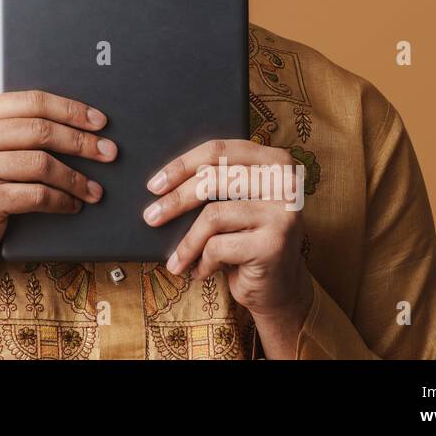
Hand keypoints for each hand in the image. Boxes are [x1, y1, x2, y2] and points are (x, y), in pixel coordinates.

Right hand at [0, 89, 118, 274]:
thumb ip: (16, 129)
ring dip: (75, 178)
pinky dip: (62, 200)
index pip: (31, 101)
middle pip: (39, 130)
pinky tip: (74, 205)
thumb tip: (78, 122)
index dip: (70, 109)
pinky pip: (36, 195)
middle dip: (81, 142)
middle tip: (109, 152)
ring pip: (41, 164)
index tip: (99, 121)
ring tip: (95, 189)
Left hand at [142, 139, 312, 355]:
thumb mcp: (237, 203)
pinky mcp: (274, 244)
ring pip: (213, 215)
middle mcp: (285, 182)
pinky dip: (203, 262)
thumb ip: (215, 181)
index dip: (182, 165)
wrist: (280, 285)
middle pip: (213, 179)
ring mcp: (283, 212)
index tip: (155, 183)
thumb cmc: (248, 238)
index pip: (219, 151)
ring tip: (176, 258)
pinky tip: (203, 270)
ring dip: (187, 242)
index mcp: (275, 160)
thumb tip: (160, 182)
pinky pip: (219, 246)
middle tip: (150, 217)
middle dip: (175, 201)